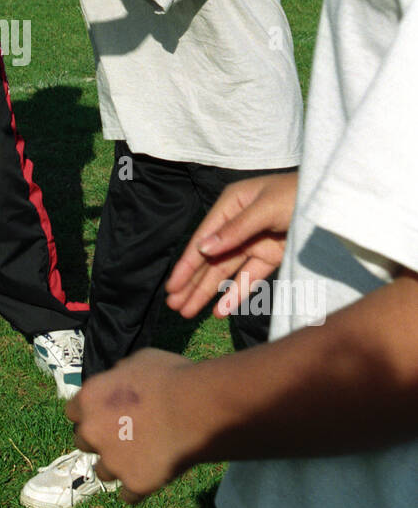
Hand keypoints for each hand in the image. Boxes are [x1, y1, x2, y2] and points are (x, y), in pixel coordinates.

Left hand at [66, 350, 194, 502]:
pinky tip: (152, 477)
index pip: (73, 411)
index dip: (90, 413)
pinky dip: (138, 488)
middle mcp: (93, 431)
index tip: (106, 413)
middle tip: (123, 435)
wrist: (196, 409)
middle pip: (83, 442)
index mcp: (90, 399)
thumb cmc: (170, 377)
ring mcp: (112, 461)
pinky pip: (129, 495)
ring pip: (103, 471)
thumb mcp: (140, 360)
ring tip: (140, 458)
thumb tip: (119, 376)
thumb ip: (120, 373)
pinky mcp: (134, 484)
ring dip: (117, 466)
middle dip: (100, 439)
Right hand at [165, 172, 298, 318]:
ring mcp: (254, 242)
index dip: (187, 265)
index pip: (204, 239)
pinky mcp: (270, 256)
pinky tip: (218, 310)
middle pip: (211, 258)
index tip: (172, 287)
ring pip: (225, 271)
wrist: (334, 203)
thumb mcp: (266, 208)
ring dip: (206, 292)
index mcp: (231, 205)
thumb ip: (235, 230)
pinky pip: (248, 278)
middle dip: (192, 283)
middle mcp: (238, 224)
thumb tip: (202, 249)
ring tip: (188, 312)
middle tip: (174, 306)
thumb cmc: (299, 195)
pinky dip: (234, 294)